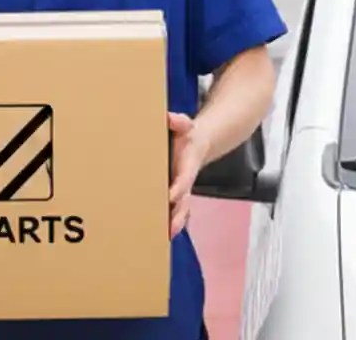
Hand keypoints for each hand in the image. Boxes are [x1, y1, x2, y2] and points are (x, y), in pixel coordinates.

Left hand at [168, 112, 209, 238]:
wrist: (198, 144)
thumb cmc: (187, 136)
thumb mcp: (184, 125)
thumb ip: (178, 122)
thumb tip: (169, 118)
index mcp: (188, 166)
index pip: (185, 179)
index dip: (179, 187)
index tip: (171, 196)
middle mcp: (185, 182)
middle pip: (184, 202)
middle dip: (178, 215)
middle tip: (170, 228)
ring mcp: (181, 191)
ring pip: (180, 211)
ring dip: (174, 224)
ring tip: (164, 237)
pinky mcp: (174, 195)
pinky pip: (173, 211)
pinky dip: (168, 224)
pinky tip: (157, 236)